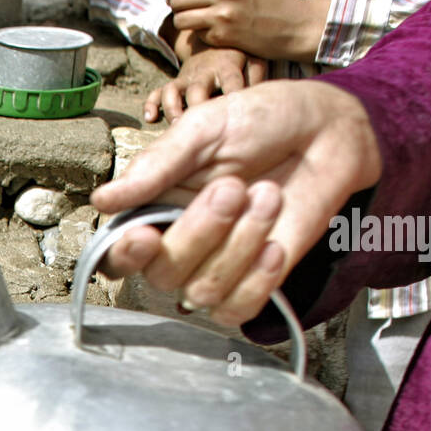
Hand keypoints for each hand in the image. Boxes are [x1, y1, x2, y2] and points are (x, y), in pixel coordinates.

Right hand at [90, 80, 381, 325]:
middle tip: (234, 186)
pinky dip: (257, 281)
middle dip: (200, 232)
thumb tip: (103, 200)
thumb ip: (156, 166)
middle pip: (162, 274)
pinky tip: (276, 245)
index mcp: (153, 206)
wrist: (327, 130)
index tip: (145, 235)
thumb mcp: (204, 129)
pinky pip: (238, 309)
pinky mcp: (256, 282)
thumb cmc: (261, 121)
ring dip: (238, 245)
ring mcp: (217, 267)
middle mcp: (179, 244)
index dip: (124, 255)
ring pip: (203, 291)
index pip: (118, 254)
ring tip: (269, 195)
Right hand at [147, 32, 266, 123]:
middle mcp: (204, 73)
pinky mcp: (175, 82)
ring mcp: (187, 78)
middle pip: (196, 90)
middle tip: (195, 127)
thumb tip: (259, 99)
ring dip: (171, 109)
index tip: (233, 114)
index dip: (232, 96)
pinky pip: (158, 92)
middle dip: (194, 108)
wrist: (216, 40)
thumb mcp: (254, 58)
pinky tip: (150, 118)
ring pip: (172, 91)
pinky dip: (151, 104)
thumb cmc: (240, 56)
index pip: (231, 83)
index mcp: (227, 66)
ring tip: (175, 127)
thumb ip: (258, 75)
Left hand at [169, 0, 331, 62]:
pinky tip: (216, 34)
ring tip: (196, 24)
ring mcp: (223, 14)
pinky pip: (197, 36)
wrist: (295, 25)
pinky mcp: (224, 36)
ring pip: (181, 19)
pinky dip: (202, 37)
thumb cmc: (269, 3)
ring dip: (184, 24)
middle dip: (174, 7)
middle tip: (181, 12)